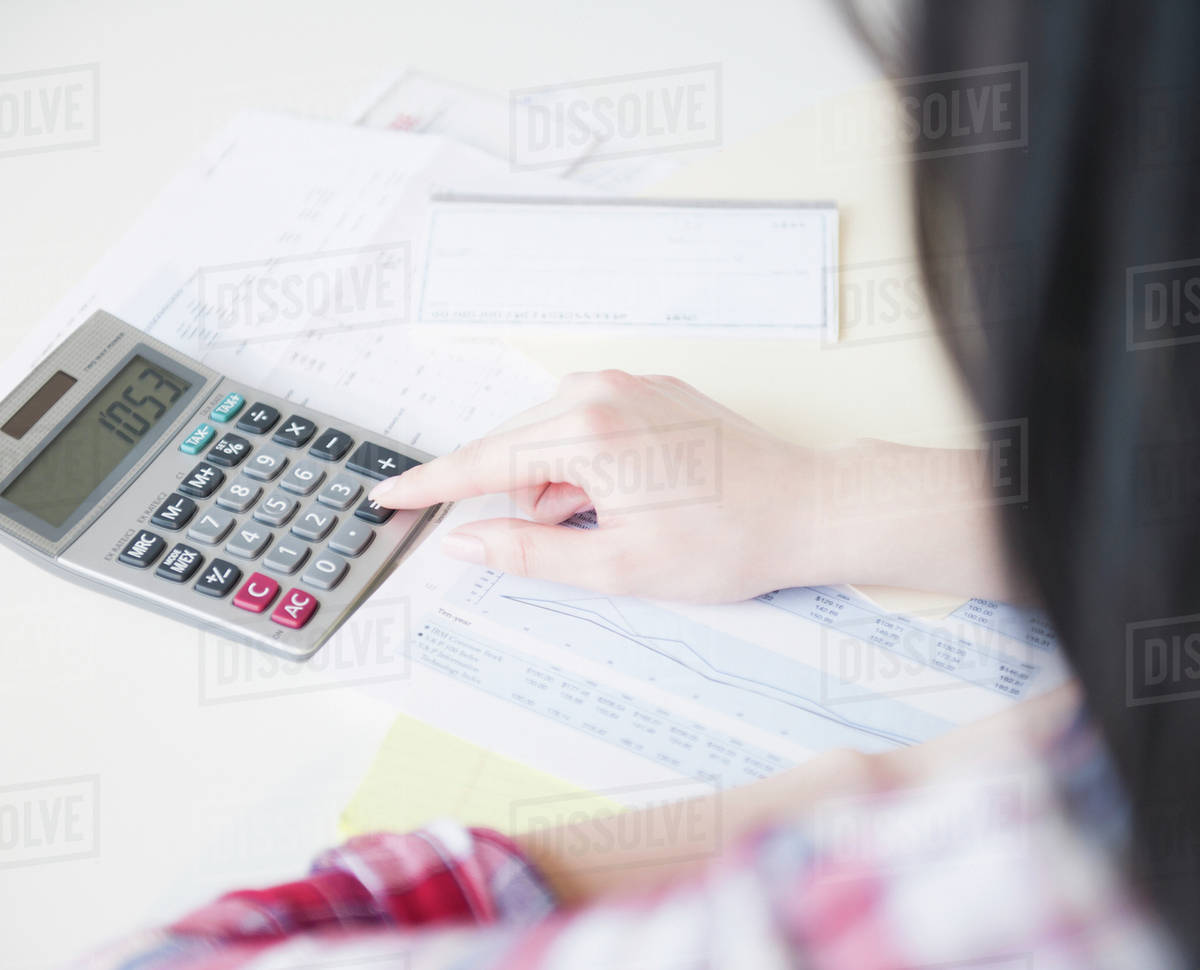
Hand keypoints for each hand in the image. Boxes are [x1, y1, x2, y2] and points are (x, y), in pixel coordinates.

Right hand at [369, 370, 819, 601]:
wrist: (808, 508)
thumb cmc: (724, 543)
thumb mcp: (616, 567)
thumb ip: (528, 553)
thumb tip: (466, 540)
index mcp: (587, 434)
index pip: (482, 462)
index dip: (430, 486)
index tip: (388, 496)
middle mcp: (602, 393)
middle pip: (513, 445)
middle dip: (511, 496)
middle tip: (541, 543)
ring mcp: (631, 385)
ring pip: (550, 434)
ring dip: (552, 483)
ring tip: (600, 527)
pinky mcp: (654, 390)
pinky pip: (588, 422)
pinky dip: (582, 462)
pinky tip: (616, 498)